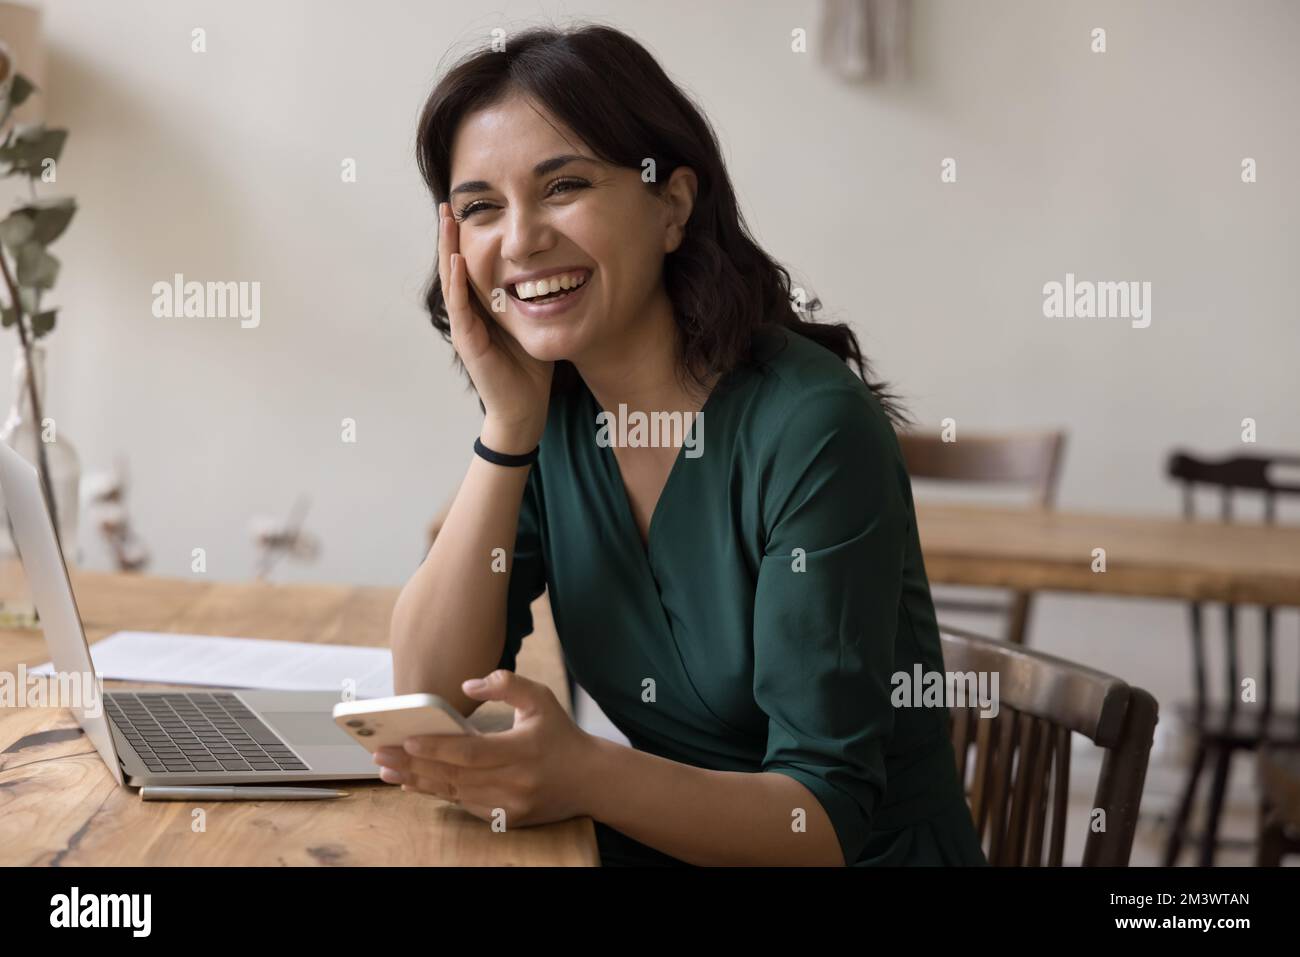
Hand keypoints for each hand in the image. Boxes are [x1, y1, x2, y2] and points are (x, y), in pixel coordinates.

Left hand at [373, 669, 596, 827]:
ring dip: (418, 782)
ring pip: (455, 794)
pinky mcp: (507, 820)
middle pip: (454, 776)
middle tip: (381, 754)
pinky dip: (438, 793)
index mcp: (522, 750)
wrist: (590, 781)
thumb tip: (467, 684)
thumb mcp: (541, 698)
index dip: (436, 747)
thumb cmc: (560, 735)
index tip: (406, 739)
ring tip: (389, 770)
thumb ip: (506, 683)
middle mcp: (514, 782)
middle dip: (413, 764)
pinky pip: (465, 805)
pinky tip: (416, 783)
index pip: (470, 752)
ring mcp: (510, 805)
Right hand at [439, 203, 552, 450]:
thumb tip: (557, 272)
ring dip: (447, 249)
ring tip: (446, 220)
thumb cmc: (530, 369)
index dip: (467, 238)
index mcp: (483, 308)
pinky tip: (456, 259)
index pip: (471, 266)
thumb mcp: (534, 324)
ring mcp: (465, 328)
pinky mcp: (468, 342)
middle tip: (447, 203)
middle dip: (450, 235)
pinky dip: (457, 282)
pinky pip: (460, 306)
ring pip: (452, 280)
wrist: (524, 410)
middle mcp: (469, 314)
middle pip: (454, 266)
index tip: (467, 208)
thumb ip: (535, 300)